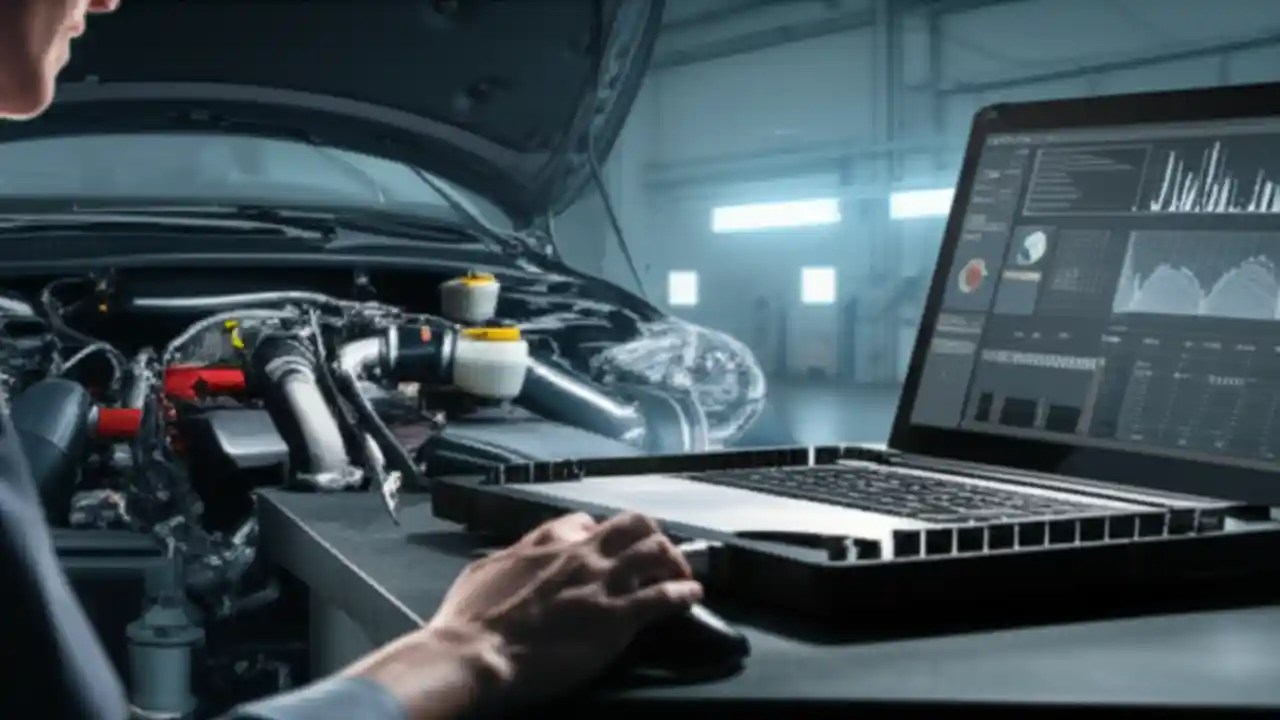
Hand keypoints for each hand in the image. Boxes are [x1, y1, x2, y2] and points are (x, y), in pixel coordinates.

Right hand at [344, 512, 702, 719]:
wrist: (476, 653)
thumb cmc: (468, 622)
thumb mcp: (483, 572)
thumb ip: (509, 559)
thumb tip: (512, 559)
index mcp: (546, 541)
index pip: (586, 521)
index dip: (601, 534)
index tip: (607, 547)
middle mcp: (580, 553)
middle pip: (634, 525)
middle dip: (651, 536)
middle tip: (657, 555)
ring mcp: (602, 583)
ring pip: (656, 552)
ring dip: (674, 561)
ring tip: (682, 573)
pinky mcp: (617, 617)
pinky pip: (664, 596)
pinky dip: (684, 593)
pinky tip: (692, 595)